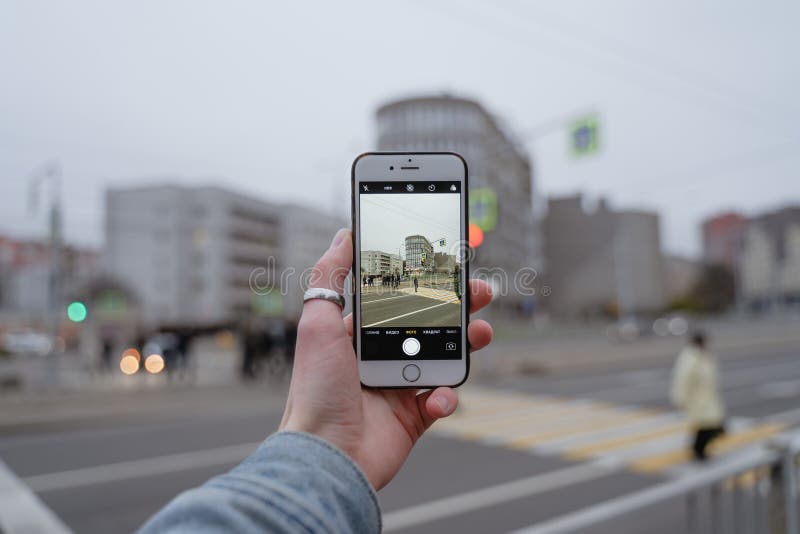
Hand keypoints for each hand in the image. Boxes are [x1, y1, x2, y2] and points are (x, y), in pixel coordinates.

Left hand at [279, 229, 492, 489]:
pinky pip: (443, 398)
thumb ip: (330, 276)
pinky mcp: (414, 416)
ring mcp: (399, 386)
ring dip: (467, 342)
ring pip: (444, 355)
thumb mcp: (316, 323)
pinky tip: (435, 397)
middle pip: (430, 323)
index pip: (399, 297)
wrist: (326, 456)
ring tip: (480, 334)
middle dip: (459, 306)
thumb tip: (342, 235)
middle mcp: (381, 356)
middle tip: (481, 292)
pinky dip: (447, 396)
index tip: (450, 264)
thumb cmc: (315, 390)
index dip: (425, 281)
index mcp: (359, 333)